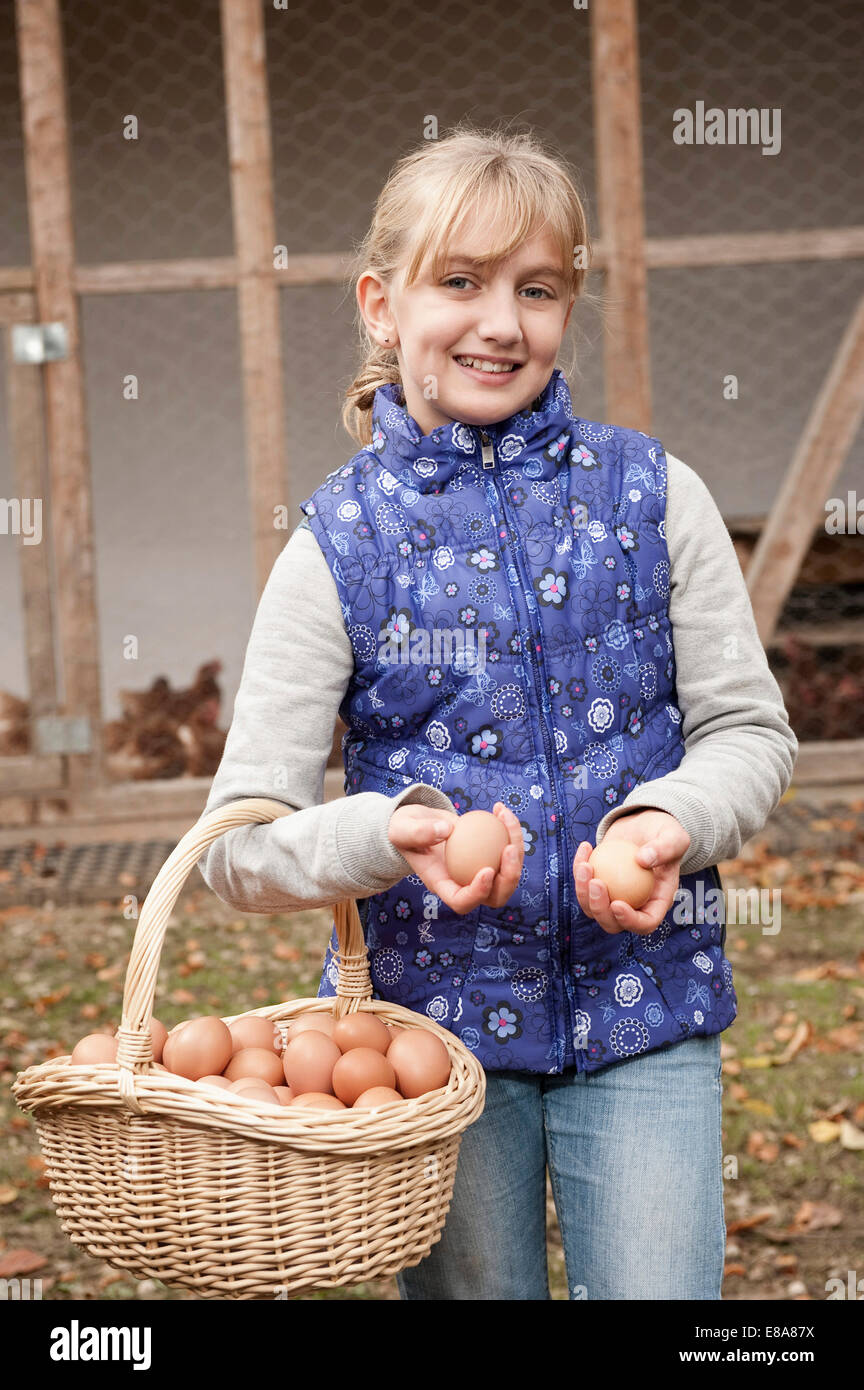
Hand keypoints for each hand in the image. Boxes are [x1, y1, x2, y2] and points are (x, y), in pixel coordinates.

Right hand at [388, 802, 523, 913]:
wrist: (417, 821)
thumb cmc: (405, 829)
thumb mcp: (402, 829)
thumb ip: (418, 832)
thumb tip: (447, 831)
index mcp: (442, 884)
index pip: (463, 901)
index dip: (478, 892)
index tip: (486, 870)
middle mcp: (464, 882)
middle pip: (495, 896)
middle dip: (509, 876)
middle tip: (508, 847)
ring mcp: (478, 869)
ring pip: (508, 872)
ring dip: (515, 846)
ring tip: (505, 816)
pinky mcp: (489, 854)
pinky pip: (508, 850)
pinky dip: (510, 830)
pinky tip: (500, 809)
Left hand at [572, 809, 689, 935]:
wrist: (646, 825)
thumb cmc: (665, 833)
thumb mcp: (674, 837)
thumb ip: (664, 848)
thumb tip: (642, 860)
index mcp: (657, 902)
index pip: (645, 923)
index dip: (629, 921)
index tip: (617, 904)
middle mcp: (635, 905)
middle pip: (613, 923)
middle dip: (599, 909)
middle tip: (596, 883)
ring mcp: (614, 896)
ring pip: (592, 908)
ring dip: (583, 892)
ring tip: (585, 866)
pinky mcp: (599, 884)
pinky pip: (584, 884)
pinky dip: (580, 869)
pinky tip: (585, 847)